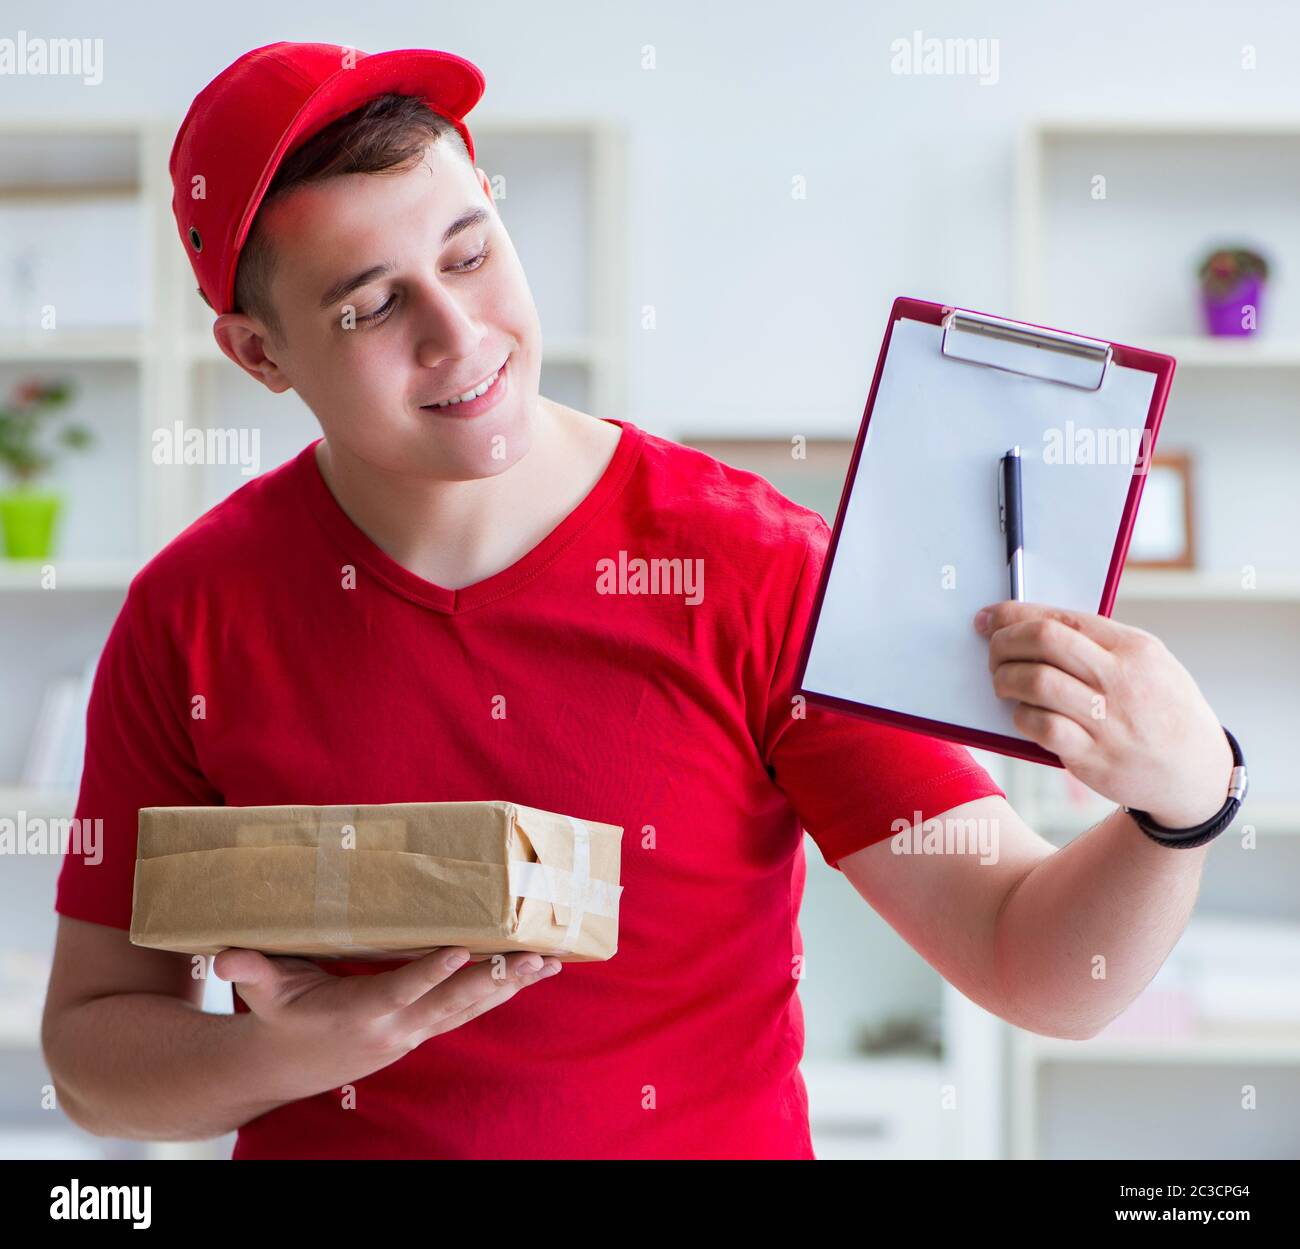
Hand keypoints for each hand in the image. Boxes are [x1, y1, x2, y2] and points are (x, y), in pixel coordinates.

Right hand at [212, 946, 561, 1099]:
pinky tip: (532, 974)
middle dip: (494, 980)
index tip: (463, 950)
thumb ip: (250, 970)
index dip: (432, 972)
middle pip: (452, 1002)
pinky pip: (470, 1009)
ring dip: (510, 986)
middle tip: (533, 958)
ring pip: (470, 1007)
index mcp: (360, 1011)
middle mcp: (396, 1026)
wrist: (290, 1067)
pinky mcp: (425, 1027)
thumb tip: (222, 957)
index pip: (402, 990)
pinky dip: (502, 992)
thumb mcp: (263, 993)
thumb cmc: (281, 1016)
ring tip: (548, 962)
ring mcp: (415, 1030)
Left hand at [974, 600, 1232, 828]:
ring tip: (1003, 684)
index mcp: (1133, 648)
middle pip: (1043, 640)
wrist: (1197, 772)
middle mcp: (1120, 679)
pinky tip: (1024, 714)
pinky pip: (1041, 726)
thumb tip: (1032, 624)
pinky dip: (1021, 716)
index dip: (1013, 615)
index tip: (988, 618)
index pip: (1061, 619)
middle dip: (1003, 642)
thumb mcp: (1149, 663)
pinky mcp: (1092, 756)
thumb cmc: (1162, 710)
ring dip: (1004, 679)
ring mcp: (1107, 720)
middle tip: (993, 653)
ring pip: (1036, 681)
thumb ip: (1099, 643)